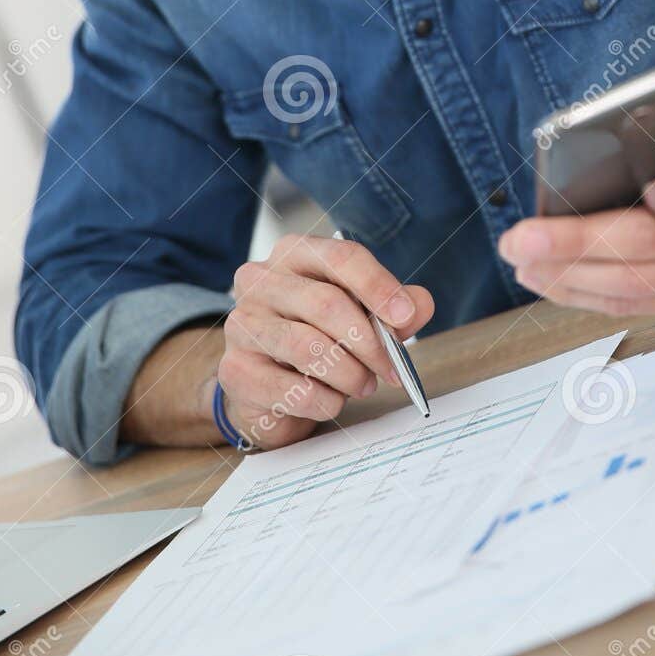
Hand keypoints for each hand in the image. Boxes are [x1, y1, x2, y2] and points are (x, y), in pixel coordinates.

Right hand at [216, 232, 434, 449]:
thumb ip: (394, 308)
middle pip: (327, 303)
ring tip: (361, 385)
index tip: (405, 316)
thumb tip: (419, 305)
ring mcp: (242, 324)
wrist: (266, 388)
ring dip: (349, 374)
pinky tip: (330, 400)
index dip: (379, 286)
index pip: (341, 257)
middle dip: (369, 342)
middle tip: (391, 369)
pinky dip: (324, 401)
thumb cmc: (318, 338)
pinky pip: (292, 390)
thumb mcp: (361, 316)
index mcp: (295, 253)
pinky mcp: (234, 370)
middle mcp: (260, 280)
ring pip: (308, 347)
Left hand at [498, 94, 654, 316]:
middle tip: (519, 240)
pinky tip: (547, 279)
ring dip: (569, 279)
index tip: (640, 189)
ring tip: (520, 260)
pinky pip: (634, 306)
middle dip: (576, 249)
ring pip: (635, 291)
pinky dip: (584, 294)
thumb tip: (622, 115)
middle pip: (650, 257)